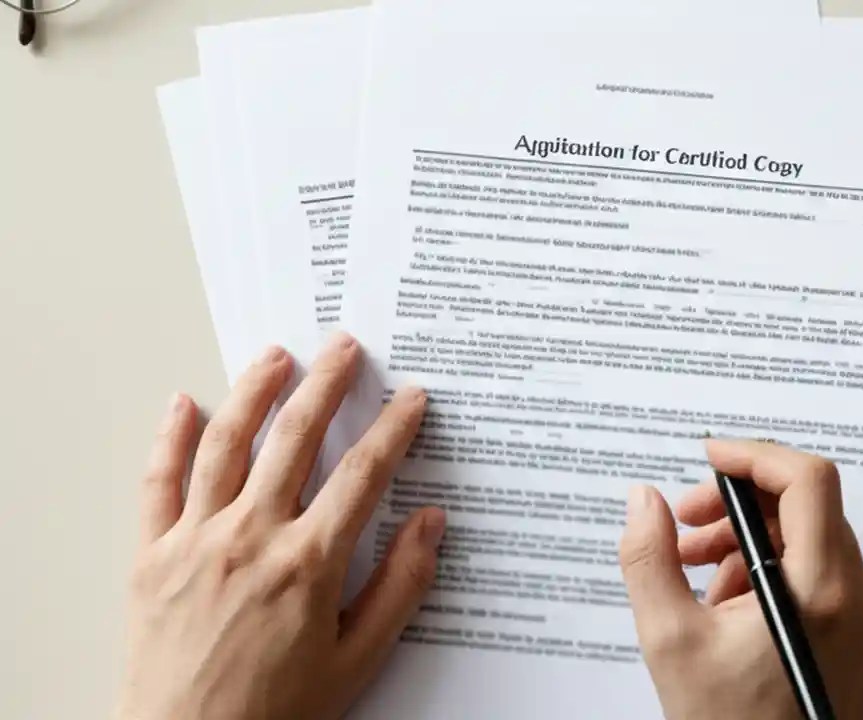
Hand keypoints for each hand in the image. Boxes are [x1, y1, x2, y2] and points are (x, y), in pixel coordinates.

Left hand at [116, 334, 445, 719]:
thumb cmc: (275, 713)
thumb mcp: (358, 660)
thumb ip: (400, 587)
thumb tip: (431, 524)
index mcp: (308, 564)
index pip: (362, 475)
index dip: (393, 429)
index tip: (411, 399)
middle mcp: (251, 538)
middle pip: (295, 439)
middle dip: (325, 384)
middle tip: (344, 346)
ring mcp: (195, 540)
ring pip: (226, 444)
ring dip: (254, 391)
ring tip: (276, 355)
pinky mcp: (150, 555)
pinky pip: (158, 482)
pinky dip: (170, 437)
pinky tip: (183, 403)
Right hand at [619, 439, 862, 719]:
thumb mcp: (670, 641)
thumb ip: (649, 559)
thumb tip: (643, 502)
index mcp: (820, 592)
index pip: (807, 481)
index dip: (753, 456)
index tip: (711, 457)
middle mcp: (857, 599)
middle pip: (804, 507)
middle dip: (737, 506)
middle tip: (687, 524)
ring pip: (809, 539)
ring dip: (749, 539)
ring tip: (697, 573)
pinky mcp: (860, 634)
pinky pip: (817, 573)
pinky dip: (771, 570)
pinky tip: (726, 603)